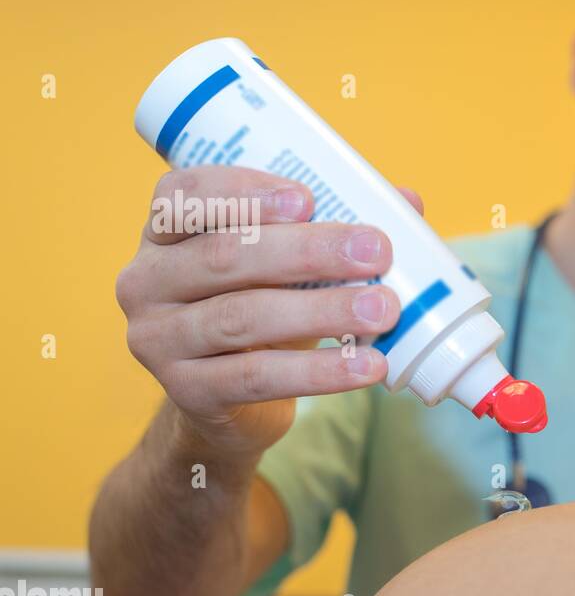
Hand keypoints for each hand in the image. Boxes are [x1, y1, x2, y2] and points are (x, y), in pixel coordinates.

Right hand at [116, 165, 423, 457]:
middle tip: (376, 251)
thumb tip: (407, 201)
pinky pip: (256, 377)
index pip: (186, 195)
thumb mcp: (287, 267)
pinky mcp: (187, 391)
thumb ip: (334, 228)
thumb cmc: (262, 311)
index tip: (308, 199)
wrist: (230, 404)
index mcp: (164, 231)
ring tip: (382, 310)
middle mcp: (146, 280)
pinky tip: (367, 366)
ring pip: (243, 317)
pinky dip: (319, 372)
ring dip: (321, 312)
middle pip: (226, 255)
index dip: (244, 192)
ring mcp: (158, 338)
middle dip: (308, 251)